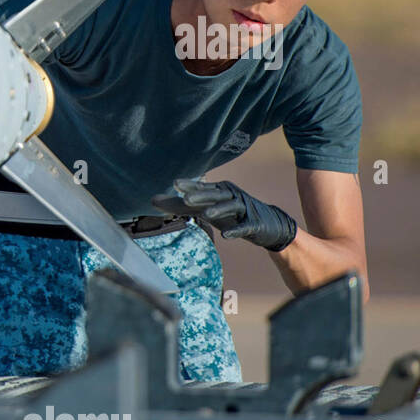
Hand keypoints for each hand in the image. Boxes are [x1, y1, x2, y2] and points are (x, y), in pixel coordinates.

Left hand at [151, 178, 297, 251]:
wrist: (268, 224)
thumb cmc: (231, 214)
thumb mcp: (204, 209)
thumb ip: (179, 205)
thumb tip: (151, 200)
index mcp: (218, 191)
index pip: (202, 186)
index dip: (190, 185)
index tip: (174, 184)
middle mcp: (231, 196)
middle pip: (214, 194)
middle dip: (201, 195)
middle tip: (185, 198)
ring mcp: (244, 209)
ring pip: (230, 207)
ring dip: (218, 209)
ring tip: (205, 213)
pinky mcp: (254, 224)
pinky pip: (245, 227)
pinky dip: (236, 230)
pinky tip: (227, 236)